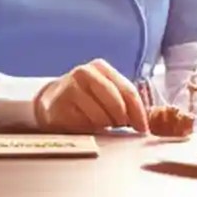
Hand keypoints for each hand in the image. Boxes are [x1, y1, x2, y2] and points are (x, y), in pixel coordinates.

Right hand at [33, 59, 148, 133]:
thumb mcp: (105, 94)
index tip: (143, 128)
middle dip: (122, 120)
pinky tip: (85, 125)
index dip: (139, 113)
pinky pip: (85, 124)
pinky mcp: (60, 104)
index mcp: (101, 67)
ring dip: (105, 126)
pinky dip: (89, 129)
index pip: (128, 91)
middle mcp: (85, 72)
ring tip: (99, 124)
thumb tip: (146, 120)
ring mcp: (70, 86)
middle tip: (119, 127)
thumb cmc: (85, 100)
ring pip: (101, 116)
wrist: (51, 102)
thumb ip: (124, 102)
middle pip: (117, 103)